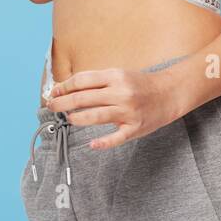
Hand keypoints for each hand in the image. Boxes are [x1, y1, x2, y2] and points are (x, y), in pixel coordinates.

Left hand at [45, 67, 182, 149]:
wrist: (169, 93)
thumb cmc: (140, 84)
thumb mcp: (119, 75)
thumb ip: (97, 82)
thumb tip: (68, 89)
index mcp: (115, 76)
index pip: (82, 80)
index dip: (64, 86)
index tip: (54, 92)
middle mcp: (121, 92)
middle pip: (84, 98)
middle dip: (63, 102)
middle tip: (51, 106)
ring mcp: (128, 111)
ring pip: (96, 116)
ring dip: (77, 118)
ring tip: (68, 119)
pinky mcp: (135, 128)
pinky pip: (116, 138)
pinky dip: (103, 142)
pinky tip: (92, 144)